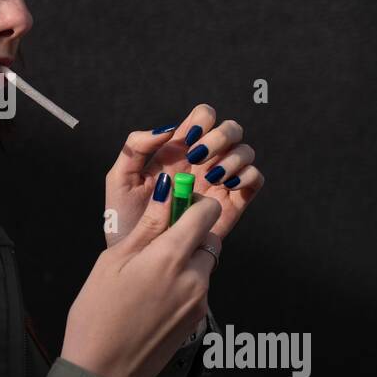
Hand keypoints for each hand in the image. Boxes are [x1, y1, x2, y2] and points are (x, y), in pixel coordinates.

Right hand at [63, 185, 222, 376]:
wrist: (103, 372)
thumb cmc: (97, 314)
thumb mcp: (113, 262)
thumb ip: (146, 228)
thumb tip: (165, 195)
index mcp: (170, 257)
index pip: (205, 213)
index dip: (192, 203)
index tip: (174, 205)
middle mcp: (194, 278)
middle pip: (209, 238)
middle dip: (189, 233)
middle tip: (156, 242)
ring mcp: (199, 301)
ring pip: (204, 264)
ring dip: (186, 259)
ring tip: (147, 275)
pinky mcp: (196, 320)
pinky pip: (198, 288)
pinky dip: (183, 282)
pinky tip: (152, 296)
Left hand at [104, 104, 264, 248]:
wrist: (138, 259)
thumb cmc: (126, 220)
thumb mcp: (120, 179)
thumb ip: (136, 146)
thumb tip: (167, 129)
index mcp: (177, 151)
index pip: (203, 117)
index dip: (202, 120)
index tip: (188, 140)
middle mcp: (203, 162)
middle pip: (230, 129)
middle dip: (220, 137)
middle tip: (198, 158)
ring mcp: (219, 182)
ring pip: (245, 152)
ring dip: (233, 158)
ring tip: (212, 177)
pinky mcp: (232, 204)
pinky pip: (255, 180)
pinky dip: (247, 176)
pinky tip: (225, 186)